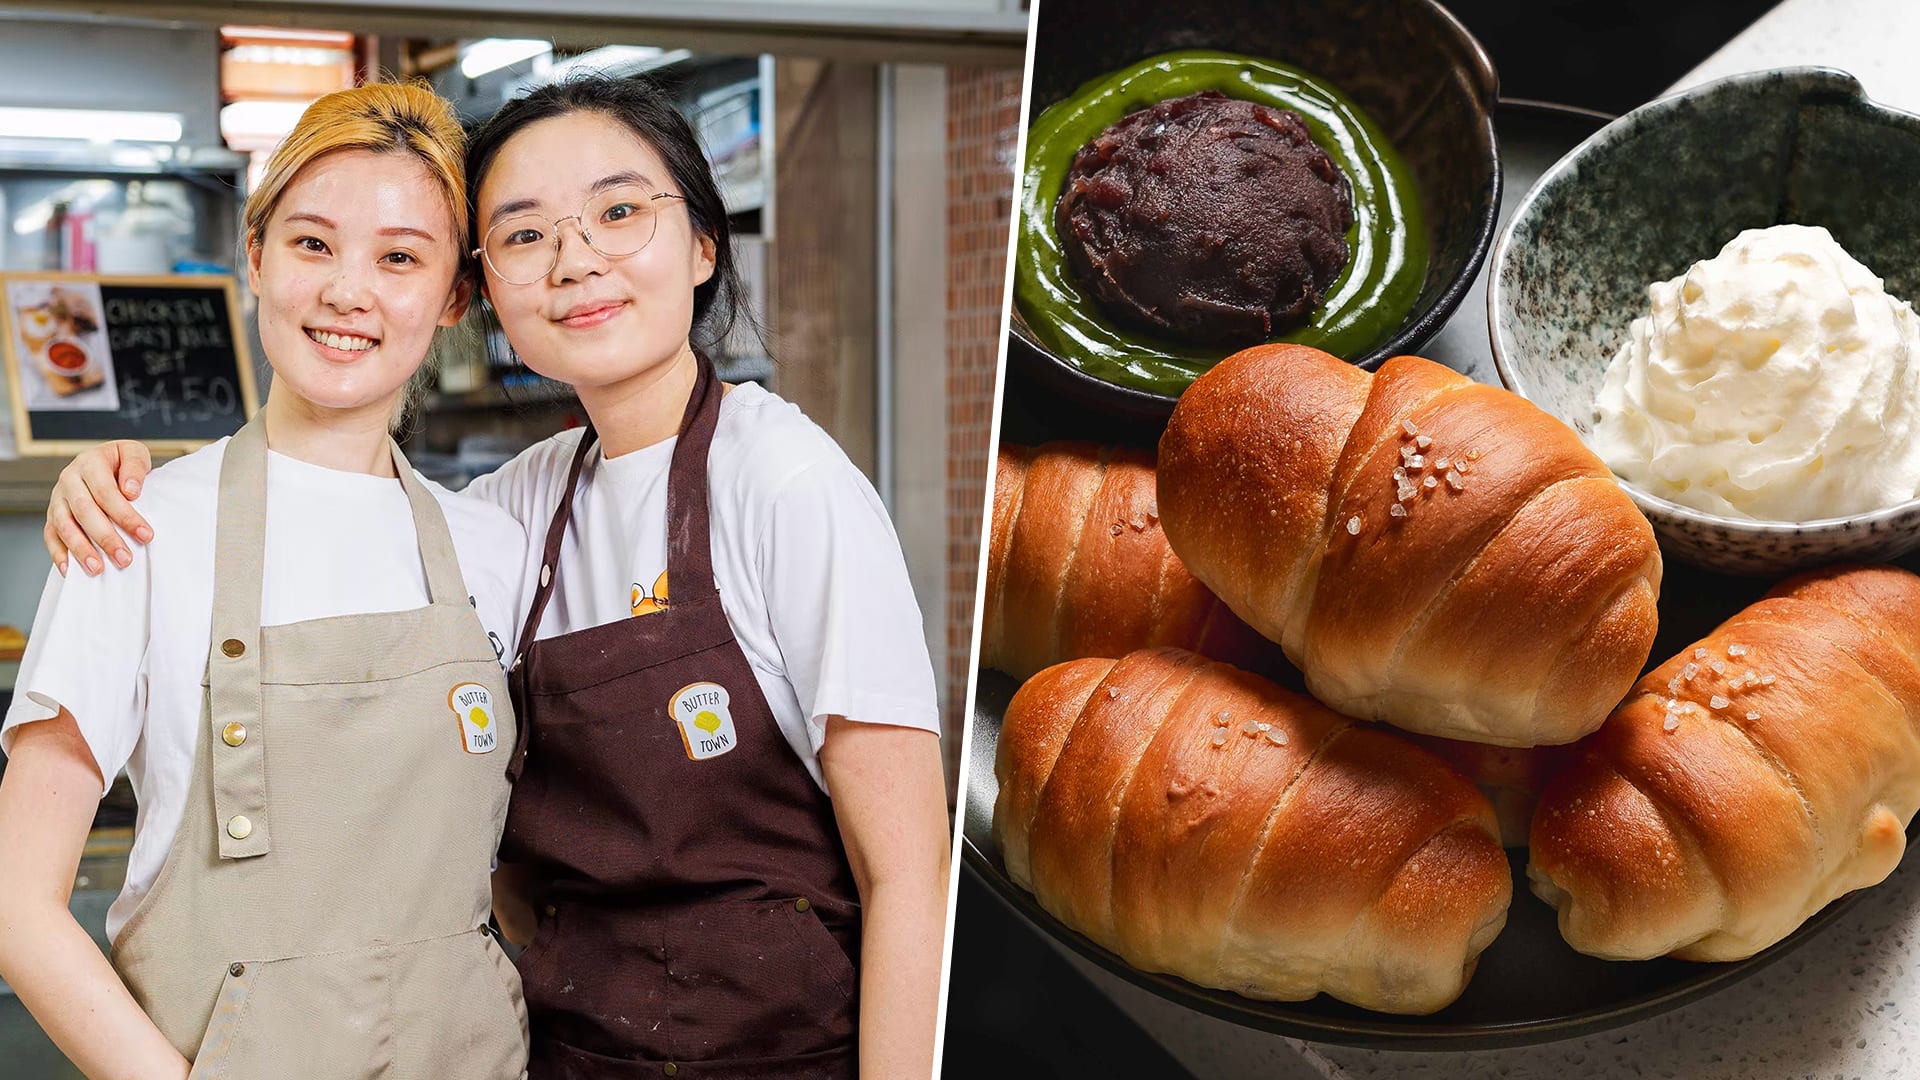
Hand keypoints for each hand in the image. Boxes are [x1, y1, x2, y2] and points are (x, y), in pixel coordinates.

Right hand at [44, 440, 153, 575]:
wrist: (101, 460)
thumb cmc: (121, 462)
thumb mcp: (133, 453)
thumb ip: (135, 467)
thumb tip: (130, 491)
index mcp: (90, 463)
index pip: (107, 492)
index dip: (125, 515)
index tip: (145, 535)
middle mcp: (69, 480)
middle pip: (84, 511)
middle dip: (105, 537)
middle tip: (124, 559)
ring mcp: (57, 498)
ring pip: (64, 525)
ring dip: (81, 549)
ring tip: (98, 569)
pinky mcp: (52, 514)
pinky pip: (50, 535)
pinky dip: (58, 553)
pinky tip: (69, 571)